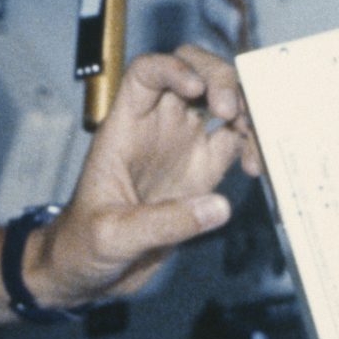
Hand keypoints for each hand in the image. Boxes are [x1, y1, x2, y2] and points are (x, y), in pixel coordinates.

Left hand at [29, 45, 262, 309]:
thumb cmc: (83, 244)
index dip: (173, 66)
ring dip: (245, 107)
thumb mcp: (111, 235)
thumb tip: (219, 207)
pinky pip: (237, 141)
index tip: (195, 89)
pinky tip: (256, 167)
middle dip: (220, 78)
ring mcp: (183, 145)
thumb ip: (161, 223)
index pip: (147, 72)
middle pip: (194, 73)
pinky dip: (253, 144)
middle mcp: (158, 127)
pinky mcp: (203, 171)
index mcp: (126, 127)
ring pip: (221, 100)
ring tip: (254, 137)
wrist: (90, 271)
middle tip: (232, 111)